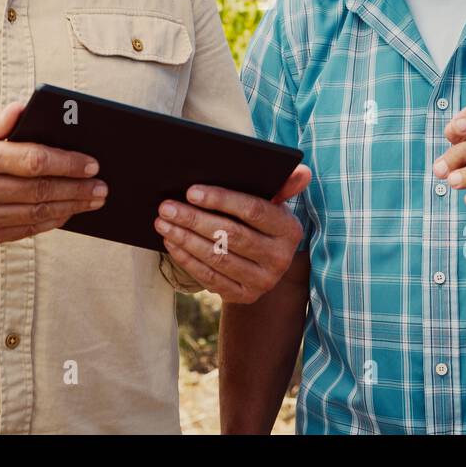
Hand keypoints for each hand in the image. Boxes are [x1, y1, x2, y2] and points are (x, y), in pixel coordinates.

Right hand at [0, 103, 107, 246]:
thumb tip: (22, 109)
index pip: (32, 160)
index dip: (66, 163)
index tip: (92, 164)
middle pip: (39, 190)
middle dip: (77, 189)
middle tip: (102, 187)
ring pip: (36, 213)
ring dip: (71, 207)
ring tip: (93, 200)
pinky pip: (25, 230)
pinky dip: (51, 222)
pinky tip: (69, 212)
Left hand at [155, 164, 310, 302]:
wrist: (263, 265)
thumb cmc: (261, 223)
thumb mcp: (274, 203)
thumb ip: (283, 184)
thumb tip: (302, 170)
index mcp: (289, 229)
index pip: (253, 210)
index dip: (221, 200)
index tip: (191, 191)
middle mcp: (281, 258)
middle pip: (231, 235)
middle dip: (194, 219)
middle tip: (166, 206)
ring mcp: (263, 281)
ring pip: (217, 257)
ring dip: (185, 238)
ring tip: (163, 222)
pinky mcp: (245, 296)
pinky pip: (210, 277)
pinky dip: (187, 258)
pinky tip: (171, 243)